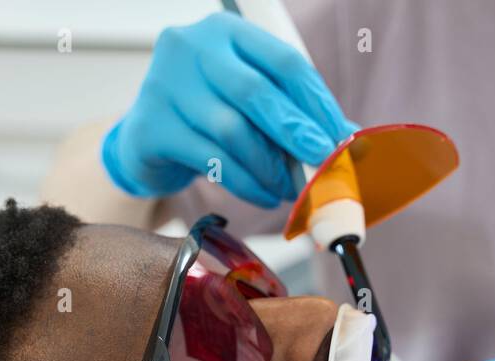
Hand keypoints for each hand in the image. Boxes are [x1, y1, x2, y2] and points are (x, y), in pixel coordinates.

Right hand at [101, 12, 356, 207]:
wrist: (146, 139)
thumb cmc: (208, 115)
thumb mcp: (250, 104)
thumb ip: (292, 113)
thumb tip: (348, 140)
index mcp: (226, 31)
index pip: (283, 62)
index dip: (318, 102)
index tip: (342, 137)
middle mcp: (191, 47)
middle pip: (256, 92)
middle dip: (296, 132)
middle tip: (323, 162)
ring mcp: (165, 84)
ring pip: (232, 130)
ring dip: (269, 166)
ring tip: (289, 188)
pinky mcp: (152, 126)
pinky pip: (211, 159)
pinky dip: (245, 182)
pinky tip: (263, 194)